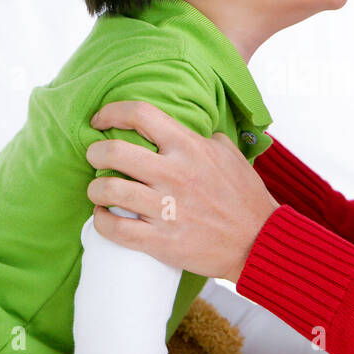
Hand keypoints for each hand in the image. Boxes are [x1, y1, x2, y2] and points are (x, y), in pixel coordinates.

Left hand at [85, 100, 279, 280]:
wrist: (259, 241)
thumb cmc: (244, 196)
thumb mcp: (228, 154)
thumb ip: (200, 137)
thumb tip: (178, 129)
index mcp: (189, 146)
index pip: (139, 114)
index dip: (110, 112)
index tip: (99, 121)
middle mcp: (174, 174)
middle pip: (113, 151)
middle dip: (94, 152)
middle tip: (96, 158)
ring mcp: (166, 208)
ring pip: (106, 190)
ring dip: (95, 189)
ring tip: (99, 190)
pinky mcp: (161, 240)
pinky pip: (114, 228)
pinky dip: (101, 221)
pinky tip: (104, 217)